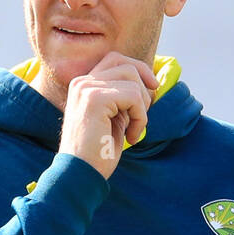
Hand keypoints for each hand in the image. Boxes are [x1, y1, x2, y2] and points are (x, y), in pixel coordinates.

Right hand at [58, 52, 158, 180]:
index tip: (153, 87)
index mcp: (83, 85)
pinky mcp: (94, 99)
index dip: (139, 70)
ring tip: (133, 130)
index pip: (116, 59)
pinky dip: (140, 117)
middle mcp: (82, 82)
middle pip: (126, 65)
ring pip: (132, 79)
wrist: (79, 175)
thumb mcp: (113, 119)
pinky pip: (133, 96)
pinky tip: (131, 137)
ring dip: (142, 107)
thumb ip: (123, 99)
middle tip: (141, 118)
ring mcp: (86, 88)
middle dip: (143, 89)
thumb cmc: (97, 154)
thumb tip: (151, 83)